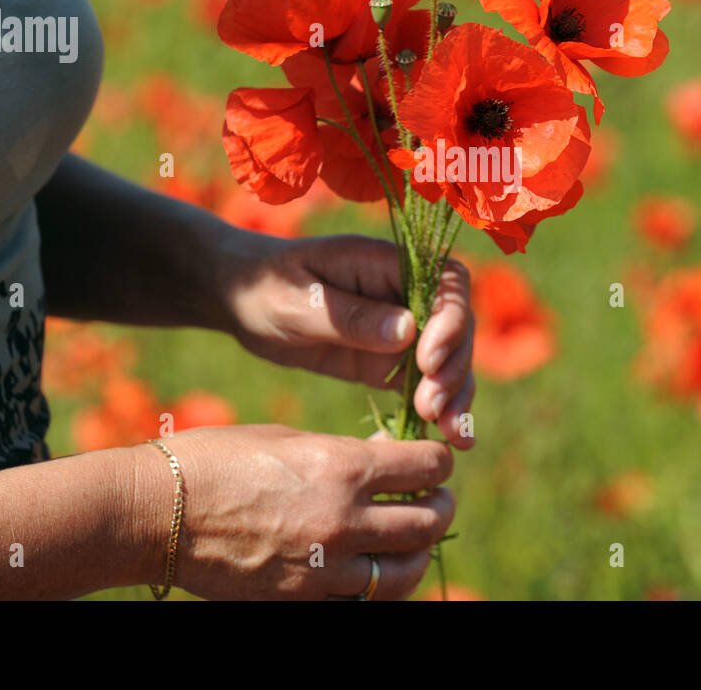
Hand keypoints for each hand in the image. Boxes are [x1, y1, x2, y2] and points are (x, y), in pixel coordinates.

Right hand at [131, 425, 454, 599]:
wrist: (158, 512)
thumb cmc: (218, 459)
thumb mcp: (289, 438)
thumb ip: (345, 453)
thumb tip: (388, 457)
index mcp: (343, 467)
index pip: (427, 466)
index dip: (441, 462)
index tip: (435, 462)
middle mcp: (343, 519)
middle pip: (428, 521)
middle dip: (441, 505)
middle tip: (436, 499)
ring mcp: (324, 567)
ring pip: (406, 570)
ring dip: (418, 553)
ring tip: (413, 541)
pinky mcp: (303, 600)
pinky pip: (362, 599)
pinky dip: (377, 585)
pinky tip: (373, 570)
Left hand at [217, 233, 475, 448]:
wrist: (241, 299)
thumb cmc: (264, 286)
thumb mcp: (296, 301)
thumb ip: (349, 316)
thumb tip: (408, 332)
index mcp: (387, 262)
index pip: (448, 282)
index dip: (451, 320)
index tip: (427, 359)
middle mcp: (406, 292)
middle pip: (458, 325)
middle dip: (454, 367)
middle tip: (431, 406)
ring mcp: (403, 327)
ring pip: (451, 358)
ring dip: (457, 393)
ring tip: (451, 433)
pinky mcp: (392, 359)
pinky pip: (427, 382)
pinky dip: (443, 408)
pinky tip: (453, 437)